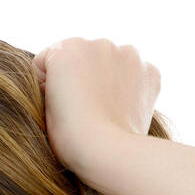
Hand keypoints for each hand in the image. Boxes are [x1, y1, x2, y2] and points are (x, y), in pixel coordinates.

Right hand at [32, 38, 160, 191]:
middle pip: (83, 57)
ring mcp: (129, 54)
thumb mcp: (45, 107)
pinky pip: (136, 75)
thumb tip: (70, 82)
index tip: (55, 105)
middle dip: (81, 76)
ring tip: (103, 111)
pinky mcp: (150, 71)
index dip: (47, 85)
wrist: (108, 152)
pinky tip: (122, 109)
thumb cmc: (70, 136)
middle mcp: (99, 42)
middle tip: (82, 109)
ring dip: (107, 78)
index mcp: (66, 49)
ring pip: (112, 63)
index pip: (47, 62)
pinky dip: (130, 88)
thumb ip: (55, 84)